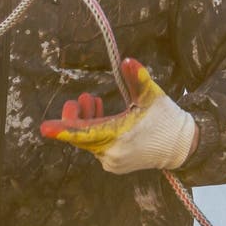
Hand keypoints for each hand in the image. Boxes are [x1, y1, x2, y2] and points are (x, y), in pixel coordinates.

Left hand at [40, 58, 198, 173]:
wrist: (180, 147)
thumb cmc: (166, 118)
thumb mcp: (152, 96)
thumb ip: (138, 78)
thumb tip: (126, 61)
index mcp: (120, 136)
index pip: (85, 133)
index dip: (64, 129)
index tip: (45, 128)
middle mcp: (112, 154)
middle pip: (82, 136)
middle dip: (76, 116)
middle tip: (83, 97)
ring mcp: (112, 162)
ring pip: (88, 141)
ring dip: (86, 121)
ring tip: (93, 101)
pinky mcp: (114, 165)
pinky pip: (96, 147)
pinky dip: (94, 131)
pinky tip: (100, 114)